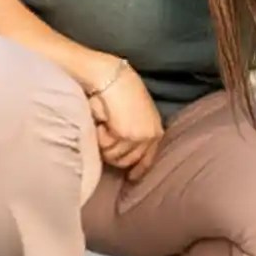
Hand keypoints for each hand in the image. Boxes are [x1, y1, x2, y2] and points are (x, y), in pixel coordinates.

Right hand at [84, 57, 163, 179]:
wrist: (113, 77)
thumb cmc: (119, 91)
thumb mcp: (133, 114)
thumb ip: (134, 132)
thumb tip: (122, 155)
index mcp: (155, 130)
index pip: (149, 158)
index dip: (139, 169)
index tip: (131, 178)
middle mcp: (150, 136)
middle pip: (126, 161)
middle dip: (113, 154)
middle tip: (104, 137)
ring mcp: (139, 137)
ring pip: (113, 156)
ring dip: (104, 143)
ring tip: (103, 123)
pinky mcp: (125, 135)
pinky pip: (105, 147)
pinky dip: (99, 135)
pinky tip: (102, 120)